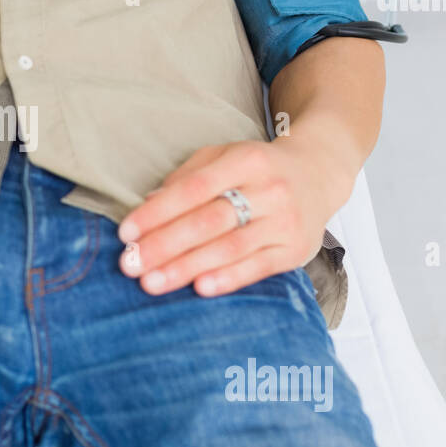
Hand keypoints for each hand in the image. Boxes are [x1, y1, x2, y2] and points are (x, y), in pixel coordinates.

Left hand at [117, 135, 352, 297]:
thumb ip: (186, 178)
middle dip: (165, 245)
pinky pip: (258, 267)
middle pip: (209, 221)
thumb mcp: (223, 157)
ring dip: (187, 267)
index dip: (158, 212)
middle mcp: (269, 189)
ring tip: (152, 283)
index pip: (194, 188)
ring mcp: (285, 221)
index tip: (126, 232)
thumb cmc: (258, 168)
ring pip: (230, 247)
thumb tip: (147, 205)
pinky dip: (227, 279)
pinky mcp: (296, 249)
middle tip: (130, 264)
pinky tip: (199, 288)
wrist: (318, 173)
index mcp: (245, 160)